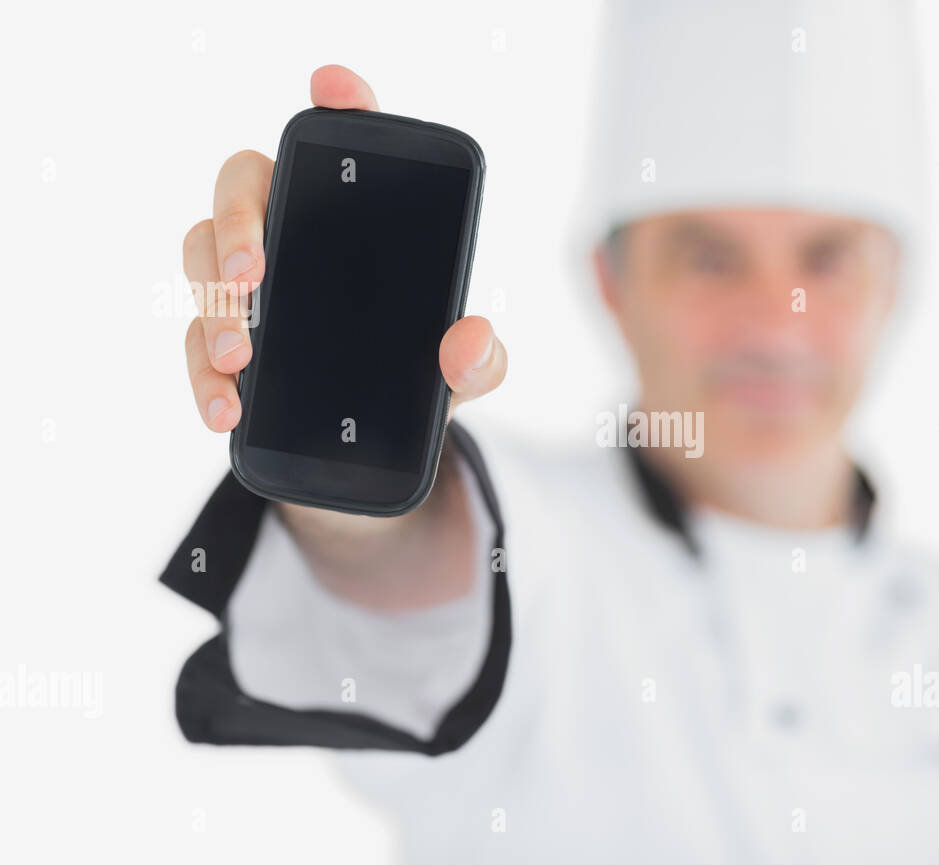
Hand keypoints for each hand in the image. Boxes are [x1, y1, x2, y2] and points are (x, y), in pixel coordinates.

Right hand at [180, 64, 505, 436]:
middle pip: (244, 187)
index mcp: (356, 216)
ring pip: (203, 259)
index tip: (335, 87)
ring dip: (214, 307)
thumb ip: (478, 359)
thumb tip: (470, 339)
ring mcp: (250, 280)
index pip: (345, 140)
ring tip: (239, 358)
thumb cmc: (423, 373)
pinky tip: (223, 405)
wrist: (383, 439)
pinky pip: (195, 340)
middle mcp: (292, 227)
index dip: (342, 103)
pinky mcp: (224, 336)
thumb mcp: (464, 372)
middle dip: (239, 223)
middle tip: (253, 275)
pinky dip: (203, 375)